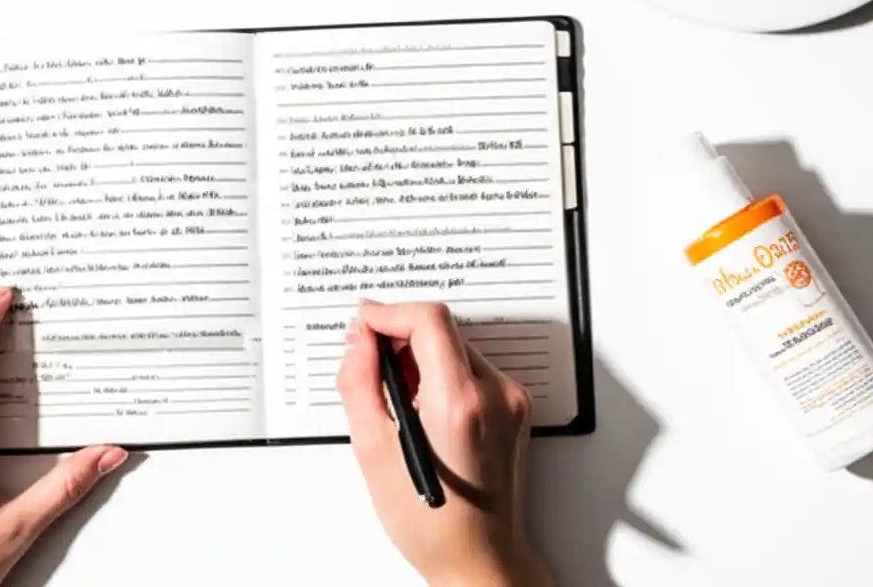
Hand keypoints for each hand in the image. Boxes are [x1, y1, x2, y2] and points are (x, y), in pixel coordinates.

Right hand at [338, 300, 552, 586]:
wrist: (479, 558)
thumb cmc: (431, 523)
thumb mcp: (373, 450)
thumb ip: (359, 383)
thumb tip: (358, 341)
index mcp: (459, 402)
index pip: (428, 319)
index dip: (388, 313)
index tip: (364, 323)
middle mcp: (495, 394)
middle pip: (441, 330)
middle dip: (399, 339)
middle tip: (371, 368)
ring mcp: (510, 400)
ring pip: (455, 347)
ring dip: (420, 359)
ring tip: (400, 403)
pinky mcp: (514, 408)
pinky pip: (470, 370)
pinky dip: (441, 376)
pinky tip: (425, 412)